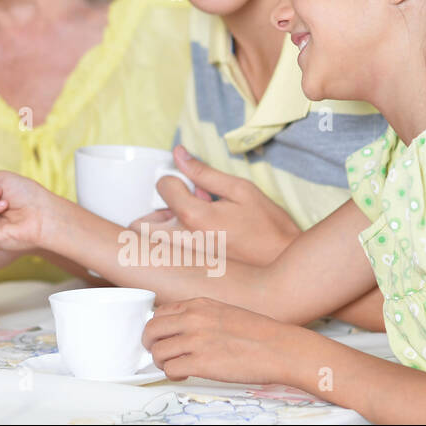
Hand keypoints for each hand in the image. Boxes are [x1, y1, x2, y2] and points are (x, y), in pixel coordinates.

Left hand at [143, 297, 303, 384]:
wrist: (280, 348)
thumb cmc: (259, 333)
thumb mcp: (224, 312)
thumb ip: (201, 316)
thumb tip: (182, 329)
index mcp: (198, 305)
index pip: (159, 313)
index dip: (156, 328)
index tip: (160, 338)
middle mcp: (193, 319)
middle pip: (151, 331)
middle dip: (150, 345)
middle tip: (158, 353)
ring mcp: (195, 341)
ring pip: (157, 352)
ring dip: (162, 362)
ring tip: (173, 366)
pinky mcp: (201, 363)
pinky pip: (170, 370)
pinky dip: (172, 374)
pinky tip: (183, 375)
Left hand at [150, 146, 301, 264]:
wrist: (285, 265)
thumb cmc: (269, 228)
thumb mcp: (241, 190)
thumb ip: (204, 173)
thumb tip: (179, 154)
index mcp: (194, 217)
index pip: (163, 186)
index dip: (176, 179)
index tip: (192, 185)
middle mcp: (183, 241)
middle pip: (140, 223)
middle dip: (156, 210)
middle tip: (182, 206)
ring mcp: (184, 260)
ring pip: (151, 242)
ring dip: (163, 228)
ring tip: (195, 223)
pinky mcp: (189, 272)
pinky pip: (167, 256)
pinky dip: (174, 244)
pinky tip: (201, 238)